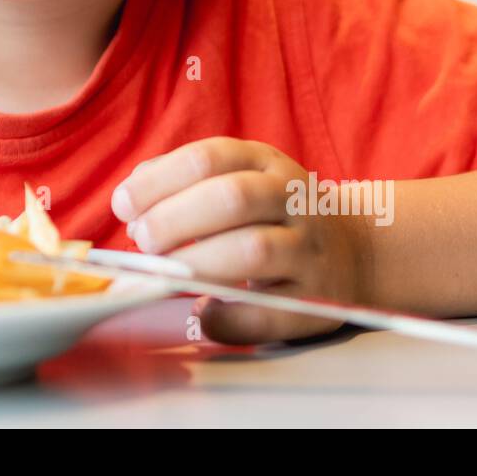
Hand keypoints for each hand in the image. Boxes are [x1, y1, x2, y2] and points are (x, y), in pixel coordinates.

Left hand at [111, 137, 369, 344]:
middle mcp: (292, 198)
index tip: (124, 205)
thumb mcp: (238, 177)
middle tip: (143, 240)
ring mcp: (309, 249)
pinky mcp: (317, 300)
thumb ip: (183, 180)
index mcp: (265, 162)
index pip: (208, 158)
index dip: (158, 181)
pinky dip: (229, 317)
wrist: (352, 250)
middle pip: (231, 198)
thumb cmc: (271, 213)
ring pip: (253, 250)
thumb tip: (131, 196)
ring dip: (197, 263)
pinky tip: (204, 311)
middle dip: (173, 219)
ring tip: (166, 273)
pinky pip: (268, 313)